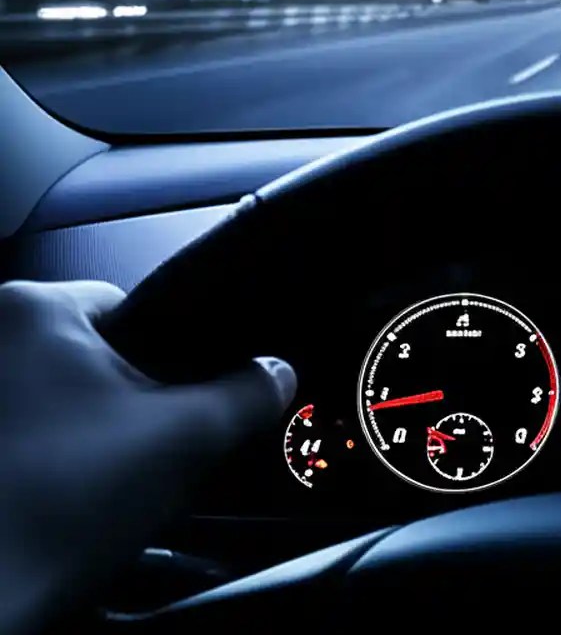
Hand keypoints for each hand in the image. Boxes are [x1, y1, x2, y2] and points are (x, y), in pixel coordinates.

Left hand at [0, 281, 294, 634]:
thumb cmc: (56, 502)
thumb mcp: (187, 439)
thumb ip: (247, 395)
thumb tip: (277, 373)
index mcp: (34, 309)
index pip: (136, 308)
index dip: (178, 358)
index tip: (186, 405)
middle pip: (98, 358)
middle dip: (135, 403)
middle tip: (154, 452)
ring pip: (63, 403)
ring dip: (94, 436)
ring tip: (109, 484)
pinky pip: (32, 438)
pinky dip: (56, 463)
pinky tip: (70, 501)